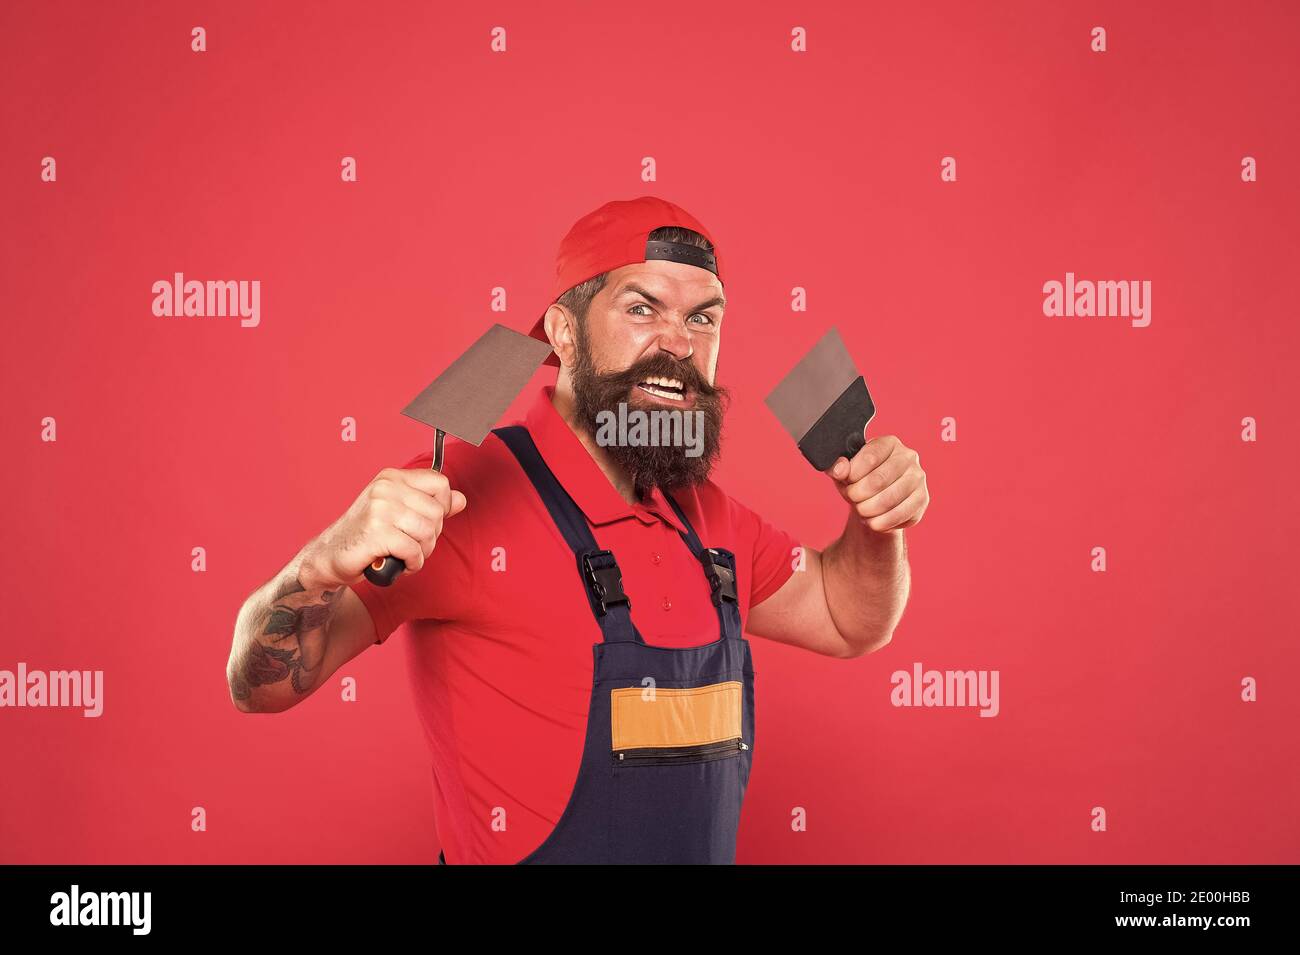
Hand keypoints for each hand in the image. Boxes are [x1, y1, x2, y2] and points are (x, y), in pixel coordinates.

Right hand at [303, 467, 467, 585]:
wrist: (328, 555)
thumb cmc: (365, 535)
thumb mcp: (399, 513)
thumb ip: (429, 505)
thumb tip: (461, 499)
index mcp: (392, 478)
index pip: (440, 483)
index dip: (443, 507)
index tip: (428, 522)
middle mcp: (386, 488)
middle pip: (437, 512)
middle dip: (431, 536)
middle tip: (411, 544)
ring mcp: (380, 509)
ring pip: (428, 532)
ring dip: (422, 552)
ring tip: (405, 555)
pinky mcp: (376, 532)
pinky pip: (414, 550)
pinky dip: (412, 564)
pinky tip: (400, 563)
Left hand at [828, 432, 927, 531]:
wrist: (876, 500)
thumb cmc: (861, 480)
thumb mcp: (845, 472)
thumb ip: (838, 468)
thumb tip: (839, 469)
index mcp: (889, 443)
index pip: (870, 457)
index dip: (852, 474)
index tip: (846, 481)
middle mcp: (908, 457)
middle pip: (878, 480)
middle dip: (858, 494)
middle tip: (852, 499)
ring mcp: (918, 478)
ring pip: (889, 499)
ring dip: (868, 510)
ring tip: (861, 510)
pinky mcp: (922, 499)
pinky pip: (899, 515)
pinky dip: (881, 522)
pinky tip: (873, 521)